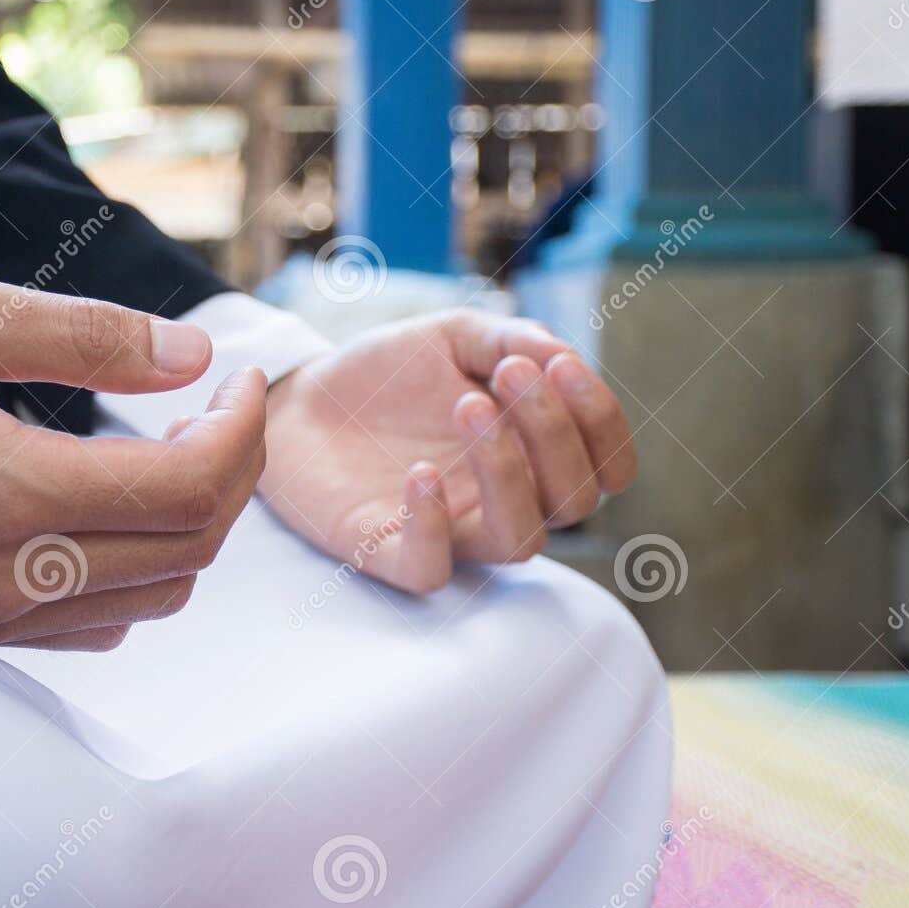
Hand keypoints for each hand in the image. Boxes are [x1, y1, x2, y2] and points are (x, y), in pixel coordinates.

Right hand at [0, 268, 265, 650]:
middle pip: (190, 549)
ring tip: (168, 444)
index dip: (241, 431)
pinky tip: (111, 502)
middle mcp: (8, 579)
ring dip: (192, 522)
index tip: (240, 375)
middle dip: (231, 470)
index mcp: (7, 495)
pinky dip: (142, 567)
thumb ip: (80, 334)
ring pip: (158, 596)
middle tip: (218, 401)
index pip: (187, 490)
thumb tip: (193, 356)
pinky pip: (101, 622)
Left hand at [258, 310, 634, 592]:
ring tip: (465, 404)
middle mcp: (501, 500)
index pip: (607, 467)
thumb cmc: (387, 373)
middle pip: (574, 501)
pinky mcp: (388, 552)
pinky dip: (434, 525)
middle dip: (554, 432)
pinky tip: (417, 472)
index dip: (601, 422)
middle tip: (507, 371)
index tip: (558, 365)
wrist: (300, 395)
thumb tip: (565, 359)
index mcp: (532, 453)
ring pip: (520, 541)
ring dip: (507, 471)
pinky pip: (433, 570)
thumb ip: (514, 338)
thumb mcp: (454, 337)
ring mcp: (451, 531)